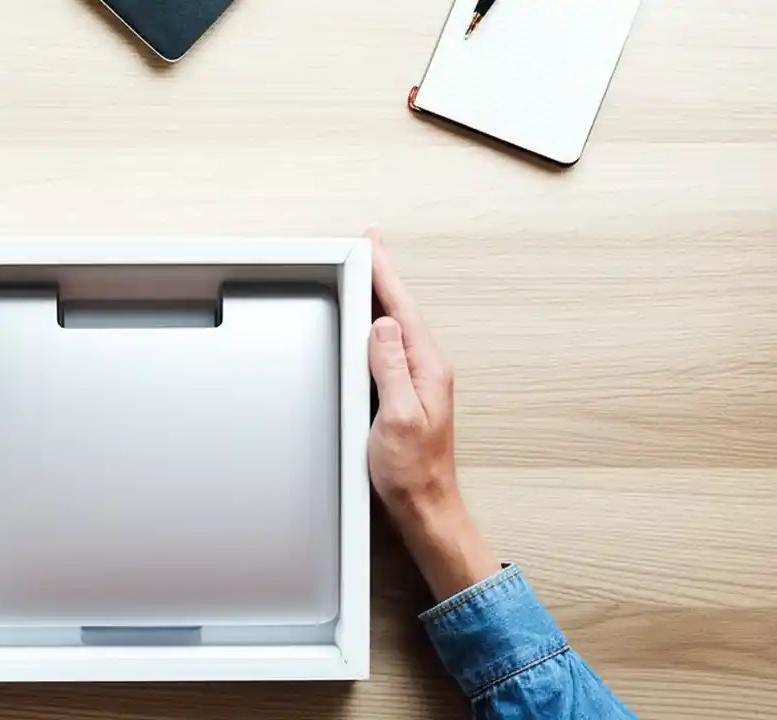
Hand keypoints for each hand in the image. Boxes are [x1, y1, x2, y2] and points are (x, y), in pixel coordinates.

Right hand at [367, 228, 499, 599]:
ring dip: (382, 297)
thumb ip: (391, 368)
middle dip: (383, 276)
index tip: (371, 245)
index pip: (402, 310)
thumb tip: (383, 324)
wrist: (425, 507)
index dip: (384, 275)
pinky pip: (392, 348)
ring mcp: (419, 382)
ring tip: (368, 272)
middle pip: (401, 311)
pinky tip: (371, 323)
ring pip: (397, 327)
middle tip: (367, 245)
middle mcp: (428, 371)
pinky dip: (379, 326)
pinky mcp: (407, 395)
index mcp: (428, 370)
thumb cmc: (412, 472)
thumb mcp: (397, 416)